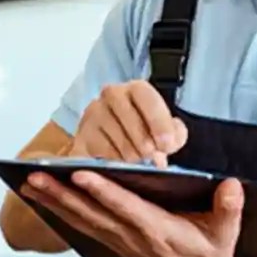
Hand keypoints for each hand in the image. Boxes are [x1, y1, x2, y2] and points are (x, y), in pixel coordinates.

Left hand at [23, 170, 248, 256]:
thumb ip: (228, 207)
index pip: (125, 208)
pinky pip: (85, 227)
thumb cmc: (213, 254)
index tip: (81, 174)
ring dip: (54, 203)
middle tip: (35, 177)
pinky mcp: (117, 244)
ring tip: (30, 185)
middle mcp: (134, 237)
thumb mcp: (227, 232)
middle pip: (91, 214)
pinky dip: (63, 214)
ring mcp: (122, 243)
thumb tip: (230, 186)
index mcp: (159, 230)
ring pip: (82, 221)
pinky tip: (47, 201)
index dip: (102, 191)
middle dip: (62, 195)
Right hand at [70, 80, 187, 167]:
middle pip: (130, 119)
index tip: (166, 145)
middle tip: (152, 159)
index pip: (146, 96)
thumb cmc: (141, 134)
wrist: (110, 143)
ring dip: (130, 156)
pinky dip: (114, 163)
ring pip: (116, 139)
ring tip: (137, 164)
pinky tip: (120, 167)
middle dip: (145, 144)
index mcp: (135, 89)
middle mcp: (111, 95)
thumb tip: (172, 140)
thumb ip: (175, 134)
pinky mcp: (81, 137)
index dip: (158, 121)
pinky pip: (100, 153)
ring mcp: (93, 114)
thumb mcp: (163, 131)